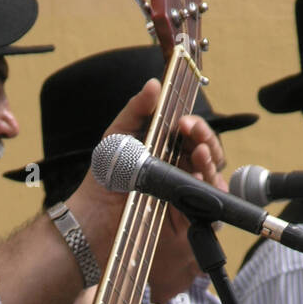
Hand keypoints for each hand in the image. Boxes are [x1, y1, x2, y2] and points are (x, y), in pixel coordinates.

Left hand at [66, 79, 224, 271]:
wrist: (92, 218)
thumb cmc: (104, 179)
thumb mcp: (117, 137)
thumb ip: (135, 110)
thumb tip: (155, 84)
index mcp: (167, 150)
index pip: (192, 134)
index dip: (194, 126)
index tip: (184, 122)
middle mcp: (179, 170)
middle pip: (207, 153)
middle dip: (206, 141)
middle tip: (195, 137)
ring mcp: (184, 194)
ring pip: (211, 176)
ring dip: (210, 163)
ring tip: (199, 155)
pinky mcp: (185, 219)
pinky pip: (207, 207)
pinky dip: (209, 193)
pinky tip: (200, 182)